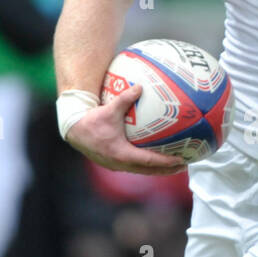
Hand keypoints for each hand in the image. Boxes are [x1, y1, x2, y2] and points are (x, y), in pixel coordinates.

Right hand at [64, 85, 187, 175]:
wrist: (73, 130)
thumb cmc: (91, 120)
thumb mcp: (109, 109)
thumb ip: (125, 98)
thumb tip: (140, 86)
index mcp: (122, 154)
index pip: (149, 161)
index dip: (166, 162)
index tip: (180, 160)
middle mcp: (120, 164)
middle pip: (149, 170)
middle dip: (167, 169)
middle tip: (184, 164)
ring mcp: (116, 166)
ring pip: (142, 170)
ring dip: (158, 169)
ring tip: (174, 166)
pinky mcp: (113, 163)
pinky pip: (135, 167)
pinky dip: (147, 165)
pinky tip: (155, 159)